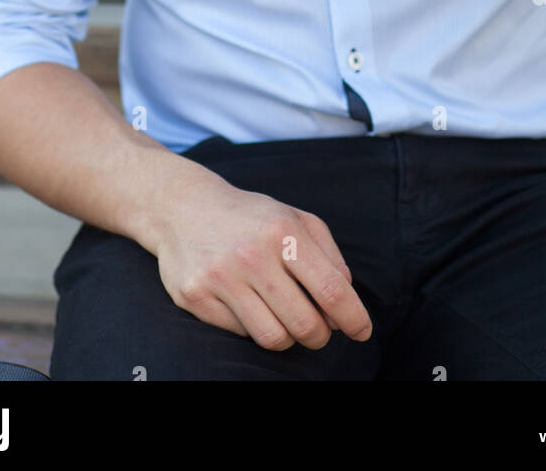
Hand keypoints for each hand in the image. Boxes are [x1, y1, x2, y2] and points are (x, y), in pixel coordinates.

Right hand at [153, 164, 372, 350]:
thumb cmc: (251, 217)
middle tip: (319, 330)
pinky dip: (254, 327)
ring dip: (289, 338)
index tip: (362, 332)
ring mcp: (221, 277)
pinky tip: (250, 305)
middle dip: (320, 336)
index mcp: (284, 232)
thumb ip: (329, 254)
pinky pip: (241, 333)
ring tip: (287, 321)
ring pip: (274, 338)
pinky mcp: (196, 296)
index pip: (331, 290)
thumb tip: (346, 300)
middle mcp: (252, 255)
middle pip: (305, 324)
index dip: (353, 318)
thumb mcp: (295, 218)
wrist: (183, 206)